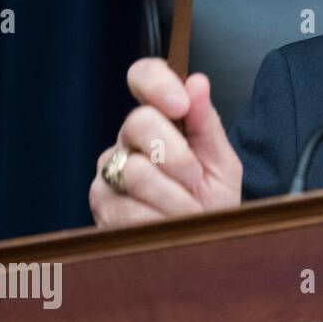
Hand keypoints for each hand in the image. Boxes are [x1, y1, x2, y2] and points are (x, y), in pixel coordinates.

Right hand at [89, 58, 242, 227]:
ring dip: (174, 196)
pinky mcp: (101, 204)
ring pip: (135, 170)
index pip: (143, 76)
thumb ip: (207, 124)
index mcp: (161, 118)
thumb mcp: (221, 162)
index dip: (157, 84)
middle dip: (178, 156)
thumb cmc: (213, 201)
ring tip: (189, 209)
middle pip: (138, 123)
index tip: (180, 105)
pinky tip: (169, 224)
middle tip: (196, 180)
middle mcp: (129, 138)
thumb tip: (196, 81)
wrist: (205, 245)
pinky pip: (128, 207)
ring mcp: (110, 169)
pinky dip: (160, 219)